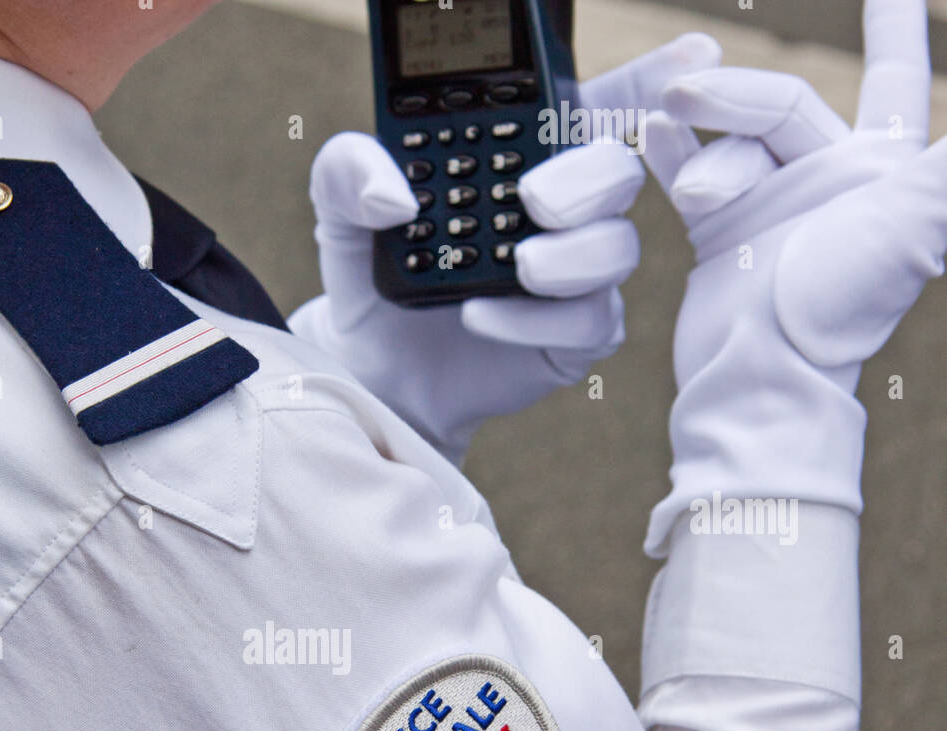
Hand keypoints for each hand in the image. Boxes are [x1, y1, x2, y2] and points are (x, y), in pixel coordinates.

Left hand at [287, 35, 722, 461]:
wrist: (370, 370)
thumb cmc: (372, 276)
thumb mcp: (341, 211)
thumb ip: (348, 169)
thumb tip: (391, 194)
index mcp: (525, 158)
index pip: (596, 108)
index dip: (650, 80)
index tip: (691, 59)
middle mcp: (564, 211)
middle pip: (619, 169)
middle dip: (589, 177)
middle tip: (533, 199)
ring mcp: (575, 277)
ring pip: (618, 248)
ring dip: (572, 254)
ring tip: (516, 266)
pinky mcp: (571, 338)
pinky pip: (587, 322)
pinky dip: (534, 320)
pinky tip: (479, 315)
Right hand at [641, 0, 946, 551]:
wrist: (759, 372)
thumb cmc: (840, 307)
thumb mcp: (919, 220)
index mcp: (879, 169)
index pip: (895, 76)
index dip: (895, 25)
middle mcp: (827, 181)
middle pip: (780, 104)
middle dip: (734, 97)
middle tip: (682, 97)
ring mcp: (771, 206)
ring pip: (732, 143)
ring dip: (703, 150)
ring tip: (684, 179)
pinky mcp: (721, 235)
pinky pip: (690, 172)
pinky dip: (669, 150)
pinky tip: (648, 129)